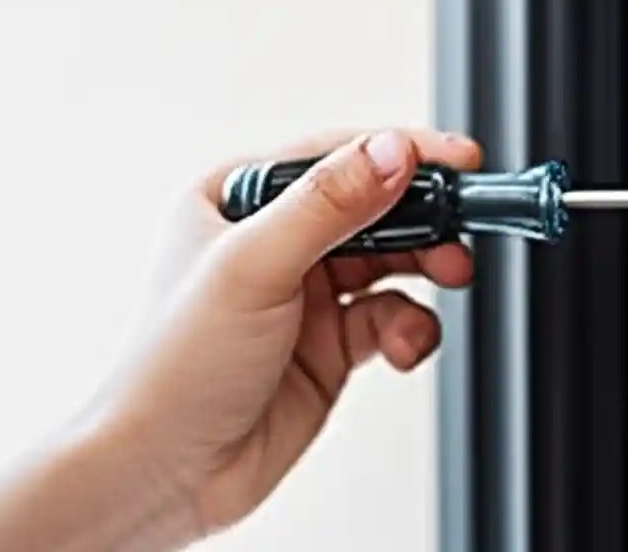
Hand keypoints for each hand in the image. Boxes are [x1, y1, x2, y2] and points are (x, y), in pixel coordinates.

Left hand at [0, 128, 479, 550]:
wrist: (163, 476)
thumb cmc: (173, 368)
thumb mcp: (252, 266)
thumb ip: (329, 205)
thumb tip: (392, 153)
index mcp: (236, 199)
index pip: (334, 156)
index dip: (401, 152)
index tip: (458, 160)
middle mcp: (273, 241)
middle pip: (374, 206)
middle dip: (425, 216)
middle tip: (465, 225)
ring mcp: (304, 295)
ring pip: (392, 261)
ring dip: (426, 268)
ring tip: (449, 276)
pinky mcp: (329, 345)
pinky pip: (391, 318)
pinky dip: (411, 329)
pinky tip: (403, 347)